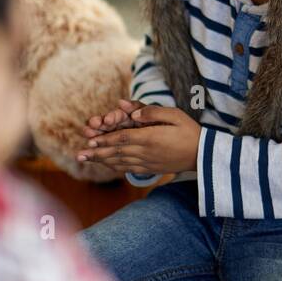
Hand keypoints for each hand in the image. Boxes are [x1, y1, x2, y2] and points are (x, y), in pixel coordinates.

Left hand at [77, 105, 201, 175]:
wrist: (203, 154)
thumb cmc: (190, 131)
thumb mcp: (175, 114)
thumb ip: (152, 112)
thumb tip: (132, 112)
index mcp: (150, 137)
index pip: (121, 138)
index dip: (104, 139)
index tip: (89, 141)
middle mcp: (146, 152)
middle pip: (116, 152)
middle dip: (96, 152)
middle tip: (78, 155)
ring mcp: (148, 162)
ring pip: (120, 161)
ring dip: (102, 160)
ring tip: (87, 160)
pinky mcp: (151, 168)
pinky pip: (129, 168)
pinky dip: (115, 166)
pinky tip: (108, 165)